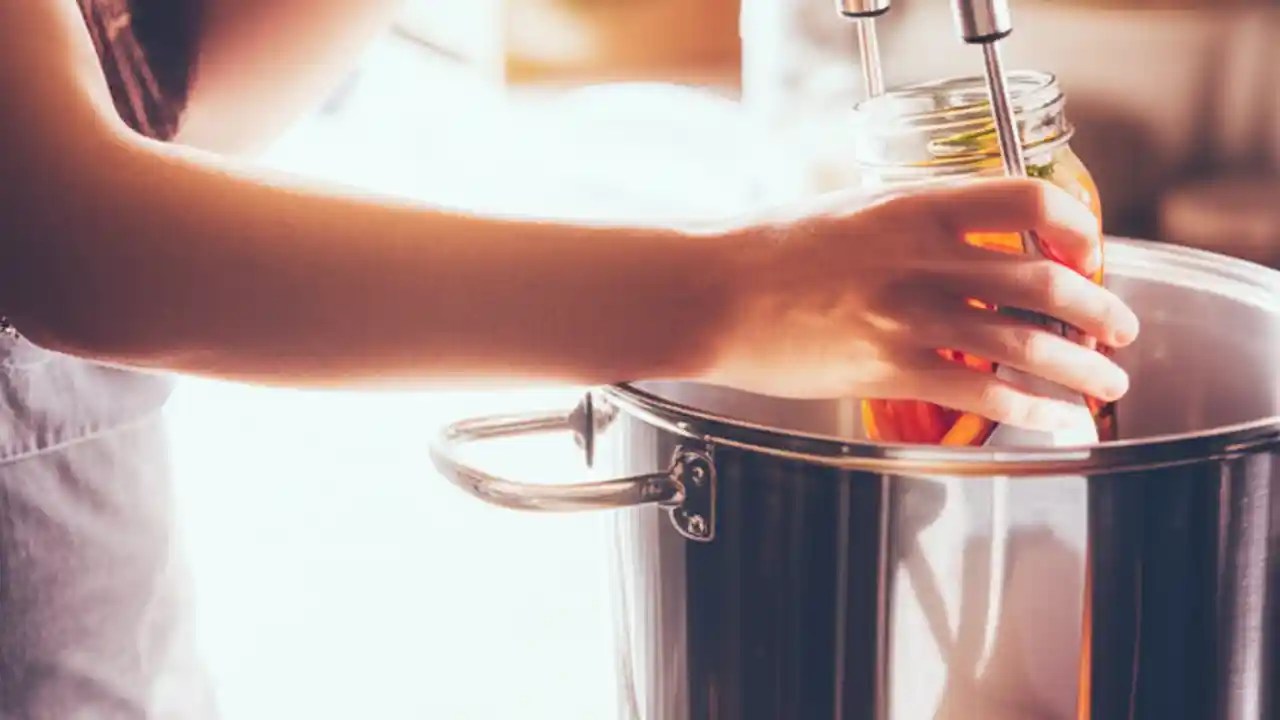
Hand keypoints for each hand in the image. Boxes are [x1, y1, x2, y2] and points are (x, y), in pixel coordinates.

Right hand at [703, 178, 1139, 431]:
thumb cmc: (766, 250)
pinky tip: (1056, 420)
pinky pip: (985, 394)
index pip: (1029, 203)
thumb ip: (913, 225)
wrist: (710, 292)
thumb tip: (965, 248)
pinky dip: (1035, 410)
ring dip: (1081, 368)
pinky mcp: (890, 367)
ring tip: (1104, 382)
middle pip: (1046, 283)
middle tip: (1119, 329)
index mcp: (915, 206)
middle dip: (1101, 312)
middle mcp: (922, 257)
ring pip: (1027, 344)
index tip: (1090, 252)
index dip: (1078, 230)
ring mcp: (908, 315)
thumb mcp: (852, 211)